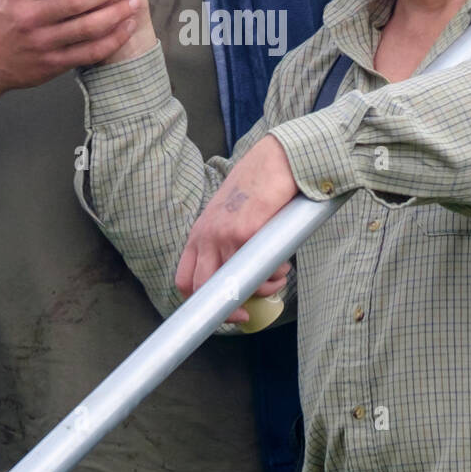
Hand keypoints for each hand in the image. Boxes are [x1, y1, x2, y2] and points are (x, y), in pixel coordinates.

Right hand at [0, 0, 142, 94]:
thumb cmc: (4, 12)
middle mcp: (29, 17)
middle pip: (74, 1)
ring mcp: (42, 43)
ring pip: (86, 28)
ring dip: (116, 14)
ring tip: (134, 1)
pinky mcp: (53, 65)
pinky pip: (89, 52)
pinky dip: (112, 39)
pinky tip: (127, 26)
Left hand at [176, 136, 297, 320]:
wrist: (276, 158)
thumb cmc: (259, 186)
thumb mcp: (231, 216)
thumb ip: (228, 244)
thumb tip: (241, 281)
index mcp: (199, 233)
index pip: (184, 280)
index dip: (201, 305)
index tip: (223, 313)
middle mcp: (206, 236)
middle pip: (202, 290)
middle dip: (227, 309)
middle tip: (248, 313)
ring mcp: (224, 234)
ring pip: (237, 284)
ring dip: (263, 289)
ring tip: (279, 276)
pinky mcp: (246, 231)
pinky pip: (259, 270)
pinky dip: (275, 274)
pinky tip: (285, 262)